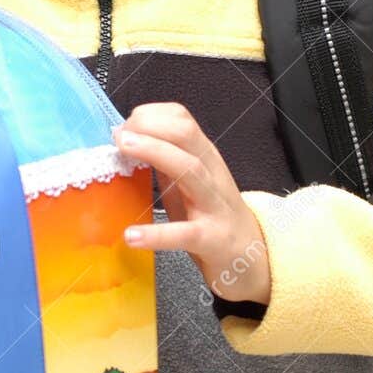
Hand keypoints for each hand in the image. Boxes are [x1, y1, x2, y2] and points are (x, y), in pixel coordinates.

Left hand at [112, 102, 271, 306]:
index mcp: (204, 157)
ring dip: (155, 153)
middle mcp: (211, 173)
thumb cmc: (214, 217)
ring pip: (190, 169)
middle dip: (150, 127)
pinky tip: (132, 236)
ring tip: (123, 150)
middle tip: (119, 136)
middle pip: (185, 134)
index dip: (149, 116)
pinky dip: (157, 235)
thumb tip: (128, 143)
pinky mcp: (213, 239)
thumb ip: (165, 163)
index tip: (123, 127)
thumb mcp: (190, 183)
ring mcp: (214, 205)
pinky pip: (185, 234)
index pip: (181, 119)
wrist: (253, 256)